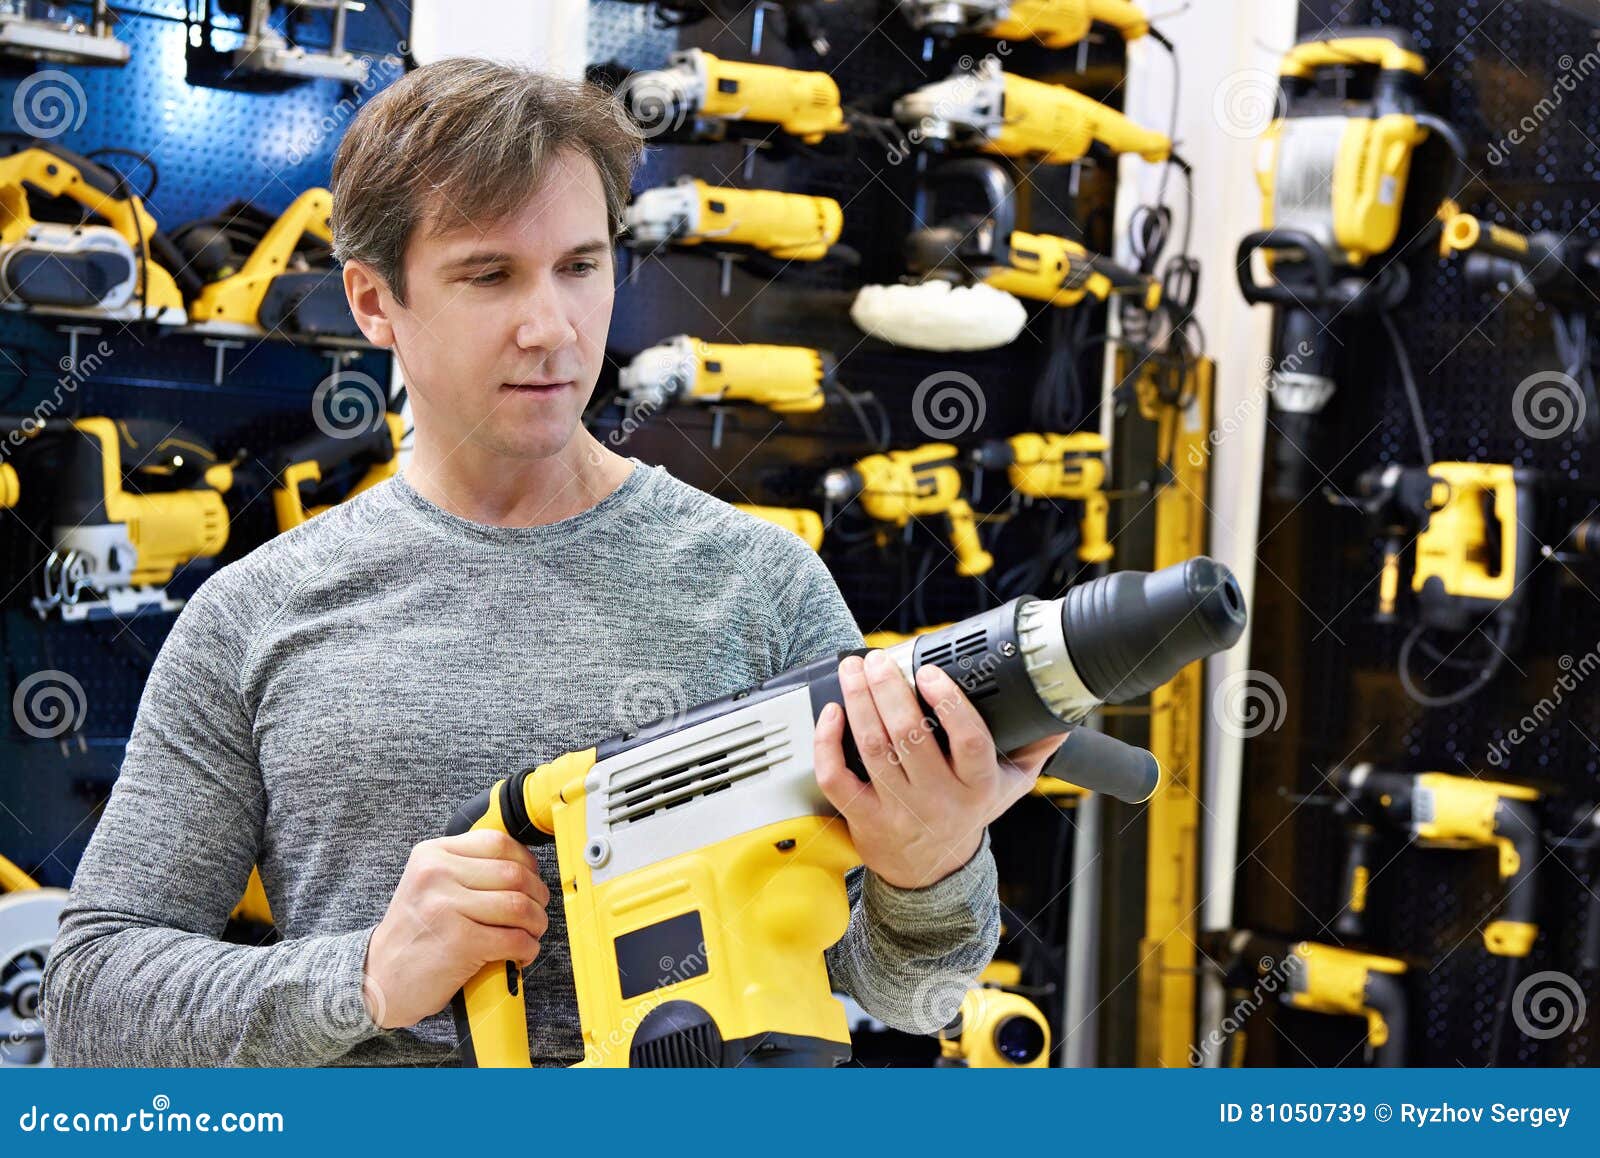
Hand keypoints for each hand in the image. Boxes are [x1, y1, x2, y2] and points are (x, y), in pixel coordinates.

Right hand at [361, 829, 550, 1029]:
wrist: (378, 980)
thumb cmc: (413, 935)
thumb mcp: (428, 885)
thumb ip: (466, 868)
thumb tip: (523, 865)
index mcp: (432, 855)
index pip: (498, 843)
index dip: (526, 863)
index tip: (530, 880)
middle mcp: (437, 875)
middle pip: (515, 874)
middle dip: (536, 897)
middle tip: (535, 913)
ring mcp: (447, 908)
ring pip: (520, 906)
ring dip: (536, 924)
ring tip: (530, 934)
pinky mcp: (460, 943)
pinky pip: (515, 939)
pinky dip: (528, 948)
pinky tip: (520, 955)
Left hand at [813, 651, 1065, 889]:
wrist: (932, 872)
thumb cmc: (967, 814)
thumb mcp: (1010, 786)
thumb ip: (1034, 749)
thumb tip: (1059, 715)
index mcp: (977, 784)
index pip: (970, 740)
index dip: (950, 703)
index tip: (930, 672)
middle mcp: (937, 797)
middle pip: (909, 736)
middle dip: (889, 689)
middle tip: (878, 660)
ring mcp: (898, 808)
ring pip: (873, 748)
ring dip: (858, 702)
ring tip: (854, 670)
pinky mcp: (864, 817)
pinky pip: (837, 778)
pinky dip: (827, 742)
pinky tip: (831, 713)